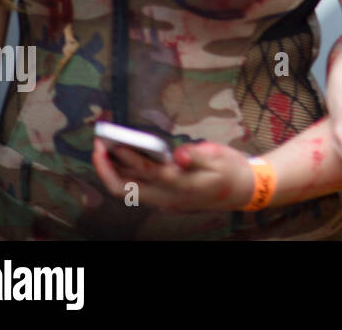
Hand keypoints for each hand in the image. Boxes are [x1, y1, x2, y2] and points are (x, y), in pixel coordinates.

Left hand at [91, 138, 253, 210]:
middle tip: (98, 145)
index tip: (114, 141)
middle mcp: (166, 197)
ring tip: (103, 148)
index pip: (146, 172)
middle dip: (106, 169)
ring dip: (112, 171)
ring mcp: (163, 199)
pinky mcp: (164, 196)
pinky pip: (136, 188)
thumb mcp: (219, 156)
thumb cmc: (231, 169)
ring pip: (128, 190)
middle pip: (125, 189)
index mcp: (180, 185)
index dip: (127, 157)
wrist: (243, 190)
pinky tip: (120, 157)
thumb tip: (179, 155)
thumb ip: (198, 155)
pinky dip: (123, 173)